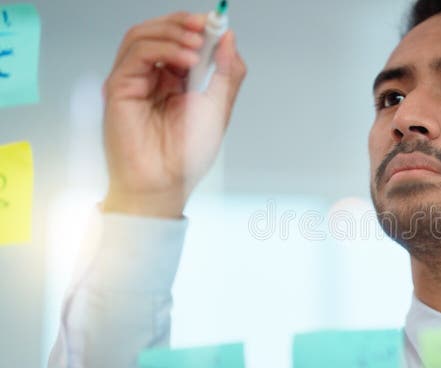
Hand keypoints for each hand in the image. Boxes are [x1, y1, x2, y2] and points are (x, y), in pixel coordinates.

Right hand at [101, 12, 246, 217]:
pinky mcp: (119, 86)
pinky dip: (163, 48)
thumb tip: (228, 37)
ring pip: (143, 35)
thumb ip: (226, 72)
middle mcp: (153, 76)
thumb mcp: (219, 107)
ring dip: (174, 32)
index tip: (218, 20)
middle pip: (159, 30)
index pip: (181, 39)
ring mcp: (134, 79)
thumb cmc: (186, 154)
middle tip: (208, 26)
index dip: (199, 26)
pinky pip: (136, 53)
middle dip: (186, 23)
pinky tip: (186, 59)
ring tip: (198, 45)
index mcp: (176, 79)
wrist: (166, 182)